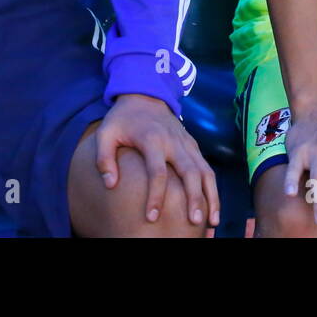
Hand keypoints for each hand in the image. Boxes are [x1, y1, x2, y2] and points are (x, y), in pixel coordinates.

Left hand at [95, 93, 219, 228]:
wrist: (145, 94)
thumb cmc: (123, 119)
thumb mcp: (106, 133)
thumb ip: (104, 158)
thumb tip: (110, 184)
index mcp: (152, 139)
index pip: (157, 172)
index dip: (155, 196)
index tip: (151, 217)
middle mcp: (174, 142)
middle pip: (190, 172)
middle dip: (195, 198)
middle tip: (195, 222)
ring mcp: (186, 143)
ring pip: (205, 171)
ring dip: (211, 196)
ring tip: (212, 221)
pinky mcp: (193, 145)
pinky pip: (207, 168)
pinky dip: (213, 188)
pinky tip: (212, 207)